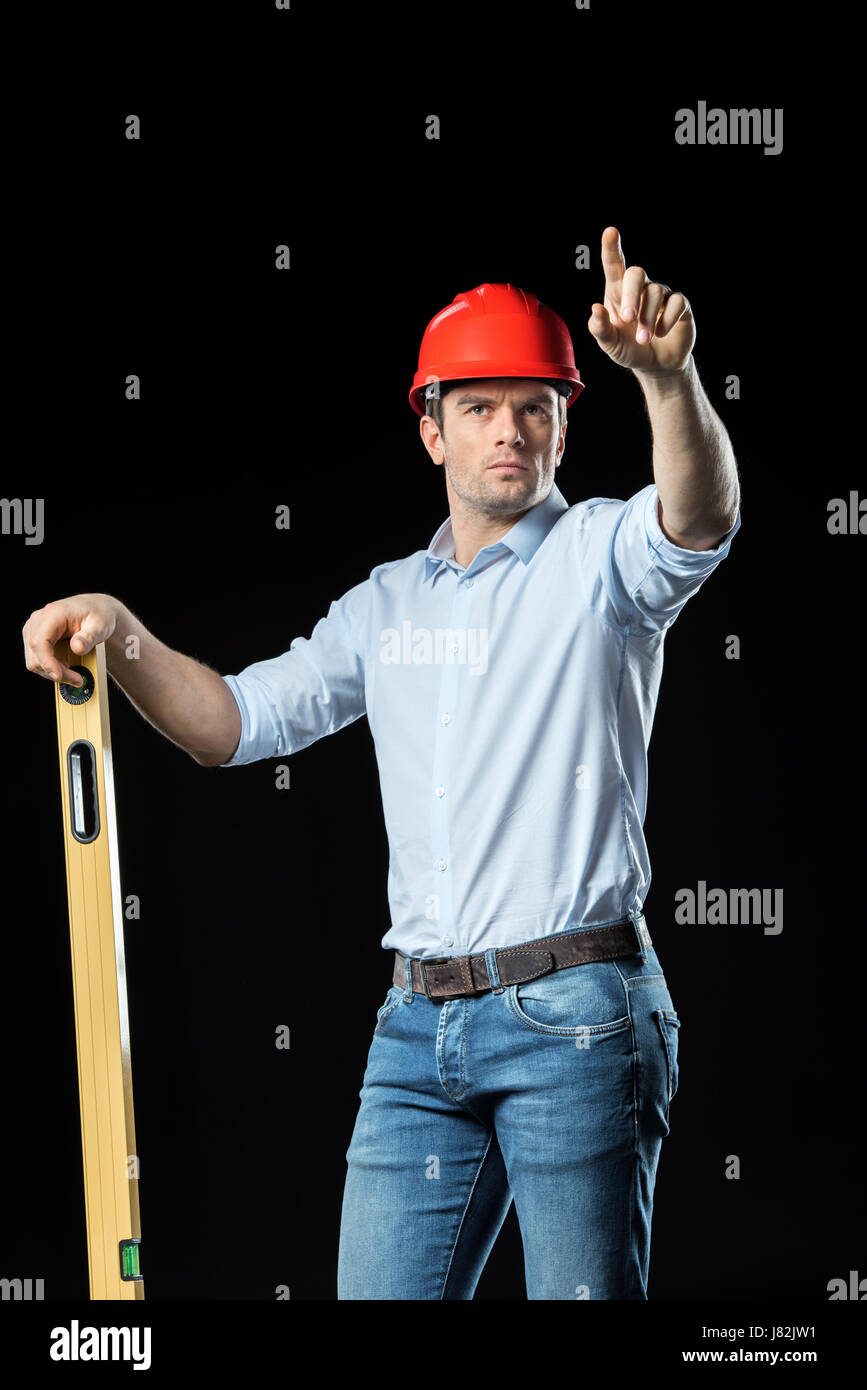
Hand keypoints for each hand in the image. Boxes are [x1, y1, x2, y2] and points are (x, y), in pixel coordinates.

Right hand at [23, 593, 118, 686]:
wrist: (97, 610)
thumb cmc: (98, 614)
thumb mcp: (100, 625)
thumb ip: (89, 637)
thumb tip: (77, 648)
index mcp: (52, 614)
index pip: (39, 642)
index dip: (47, 662)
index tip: (59, 676)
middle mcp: (38, 620)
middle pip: (35, 655)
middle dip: (55, 672)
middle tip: (77, 678)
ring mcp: (34, 630)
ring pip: (34, 661)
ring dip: (53, 671)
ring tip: (73, 671)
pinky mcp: (36, 638)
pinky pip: (38, 660)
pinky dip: (51, 668)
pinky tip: (65, 665)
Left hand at [587, 226, 695, 374]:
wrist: (656, 365)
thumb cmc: (629, 349)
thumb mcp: (610, 344)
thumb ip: (600, 328)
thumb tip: (595, 308)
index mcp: (618, 292)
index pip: (615, 265)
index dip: (612, 248)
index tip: (610, 232)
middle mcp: (640, 289)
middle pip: (637, 273)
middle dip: (631, 294)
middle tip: (627, 317)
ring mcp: (662, 295)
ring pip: (655, 293)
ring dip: (647, 318)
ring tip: (644, 339)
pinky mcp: (681, 306)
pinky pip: (676, 303)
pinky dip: (667, 319)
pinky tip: (660, 332)